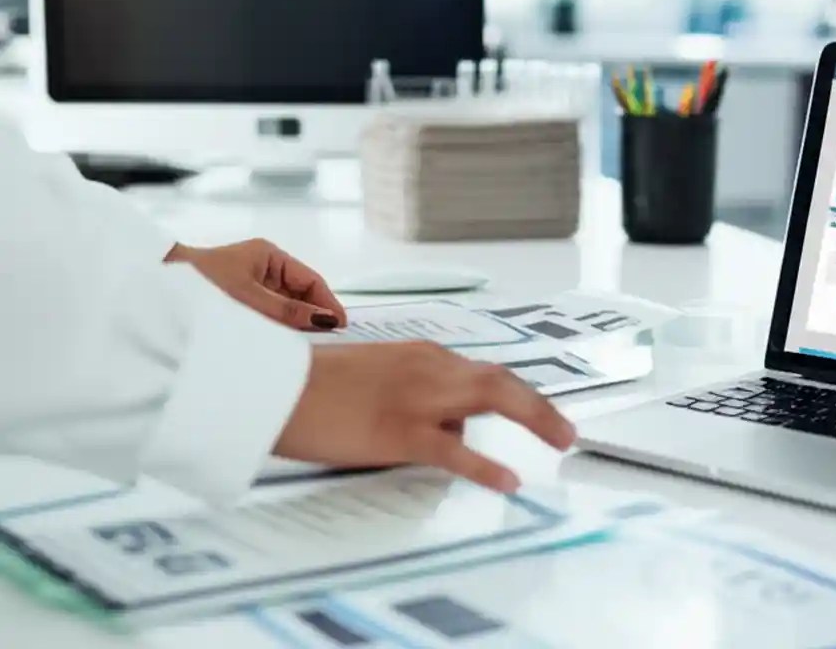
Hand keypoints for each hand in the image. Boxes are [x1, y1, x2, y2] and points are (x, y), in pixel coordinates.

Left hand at [166, 239, 346, 330]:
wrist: (152, 291)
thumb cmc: (197, 286)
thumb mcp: (248, 300)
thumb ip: (288, 312)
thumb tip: (327, 320)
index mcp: (268, 256)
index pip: (310, 280)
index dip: (328, 303)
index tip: (341, 326)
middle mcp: (263, 268)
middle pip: (301, 294)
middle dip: (313, 316)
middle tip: (327, 340)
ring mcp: (252, 285)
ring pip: (286, 307)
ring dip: (295, 324)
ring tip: (306, 344)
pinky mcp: (241, 302)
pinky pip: (270, 315)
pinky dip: (278, 328)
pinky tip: (283, 342)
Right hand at [276, 342, 576, 492]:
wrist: (270, 388)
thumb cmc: (311, 387)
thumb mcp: (373, 379)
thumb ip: (413, 395)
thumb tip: (446, 429)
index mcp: (418, 355)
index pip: (480, 373)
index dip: (516, 394)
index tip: (538, 410)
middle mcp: (427, 368)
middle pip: (500, 380)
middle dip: (539, 404)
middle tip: (565, 429)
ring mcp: (416, 398)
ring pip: (493, 397)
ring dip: (535, 417)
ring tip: (561, 439)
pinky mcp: (399, 431)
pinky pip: (455, 450)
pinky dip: (487, 465)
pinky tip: (508, 479)